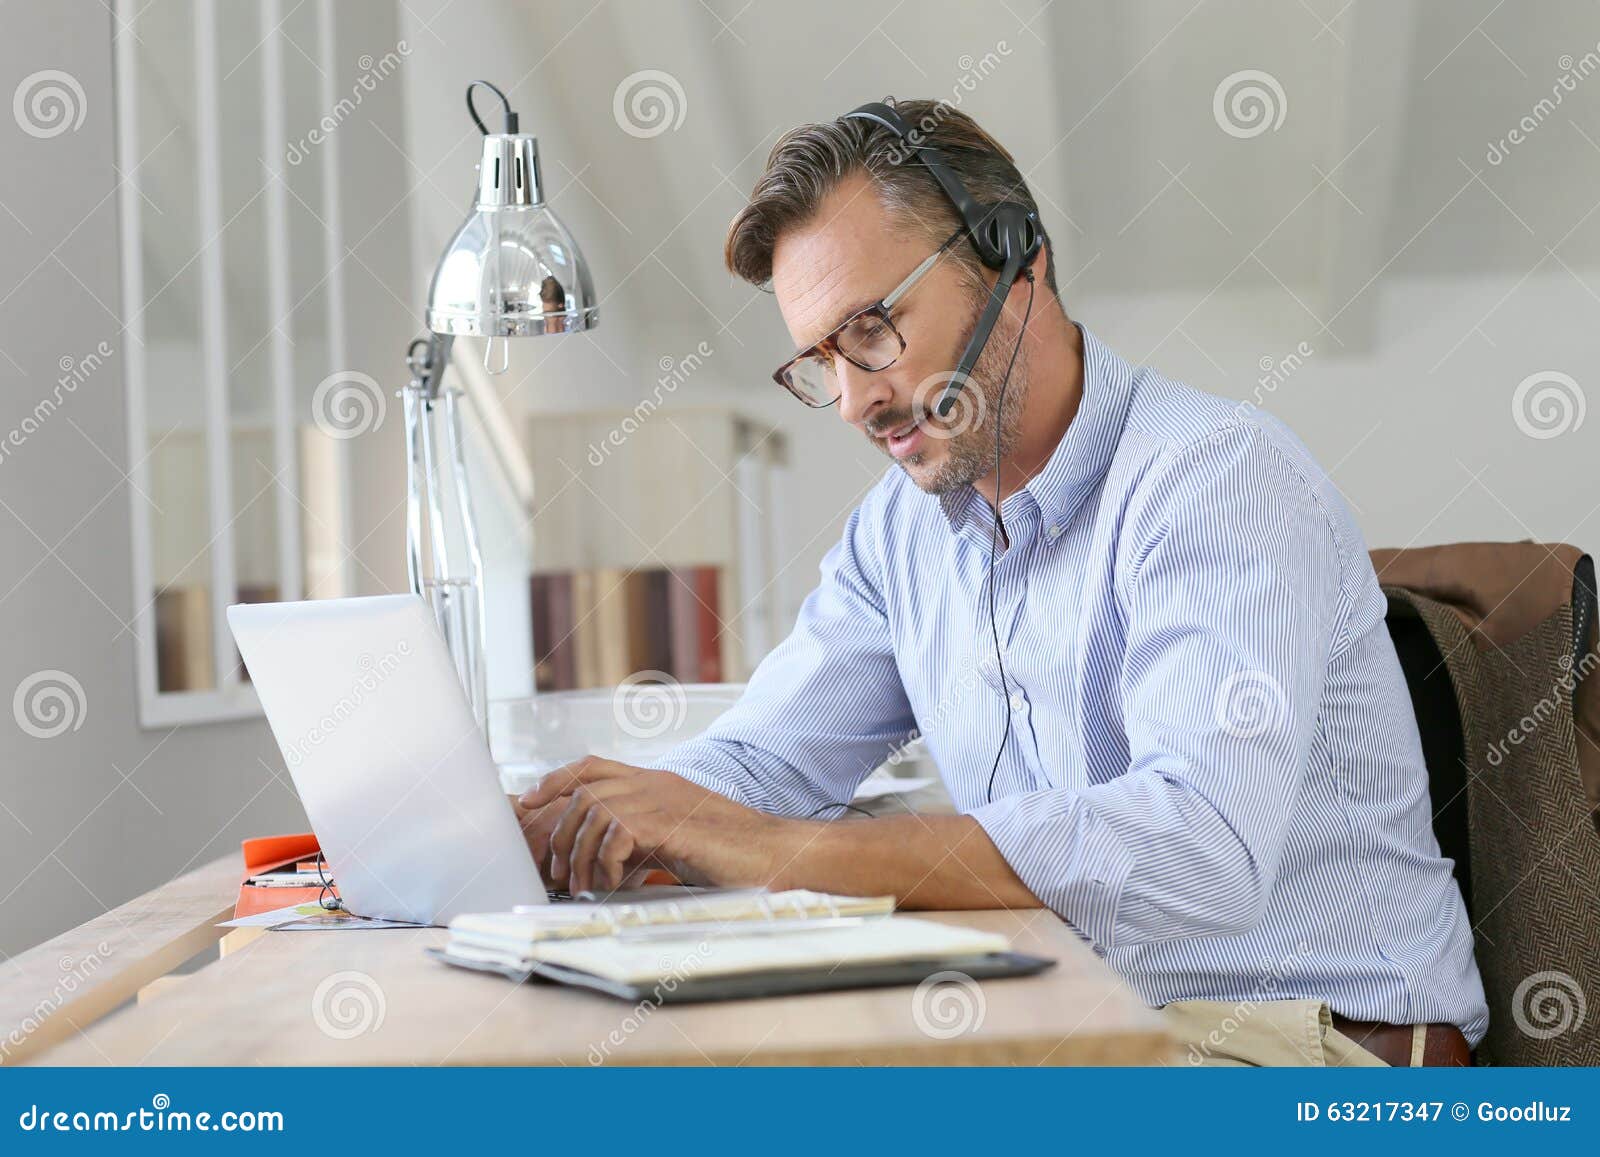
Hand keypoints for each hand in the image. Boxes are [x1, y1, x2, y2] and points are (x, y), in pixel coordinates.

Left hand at [515, 756, 796, 894]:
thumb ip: (643, 837)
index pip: (594, 765)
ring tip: (587, 886)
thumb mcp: (677, 838)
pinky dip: (607, 863)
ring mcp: (663, 799)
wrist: (774, 854)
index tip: (529, 800)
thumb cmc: (732, 852)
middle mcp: (656, 783)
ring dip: (581, 856)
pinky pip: (616, 834)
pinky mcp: (669, 822)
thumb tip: (605, 857)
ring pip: (593, 814)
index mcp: (657, 782)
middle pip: (583, 792)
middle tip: (560, 872)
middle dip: (561, 834)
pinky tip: (617, 884)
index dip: (556, 778)